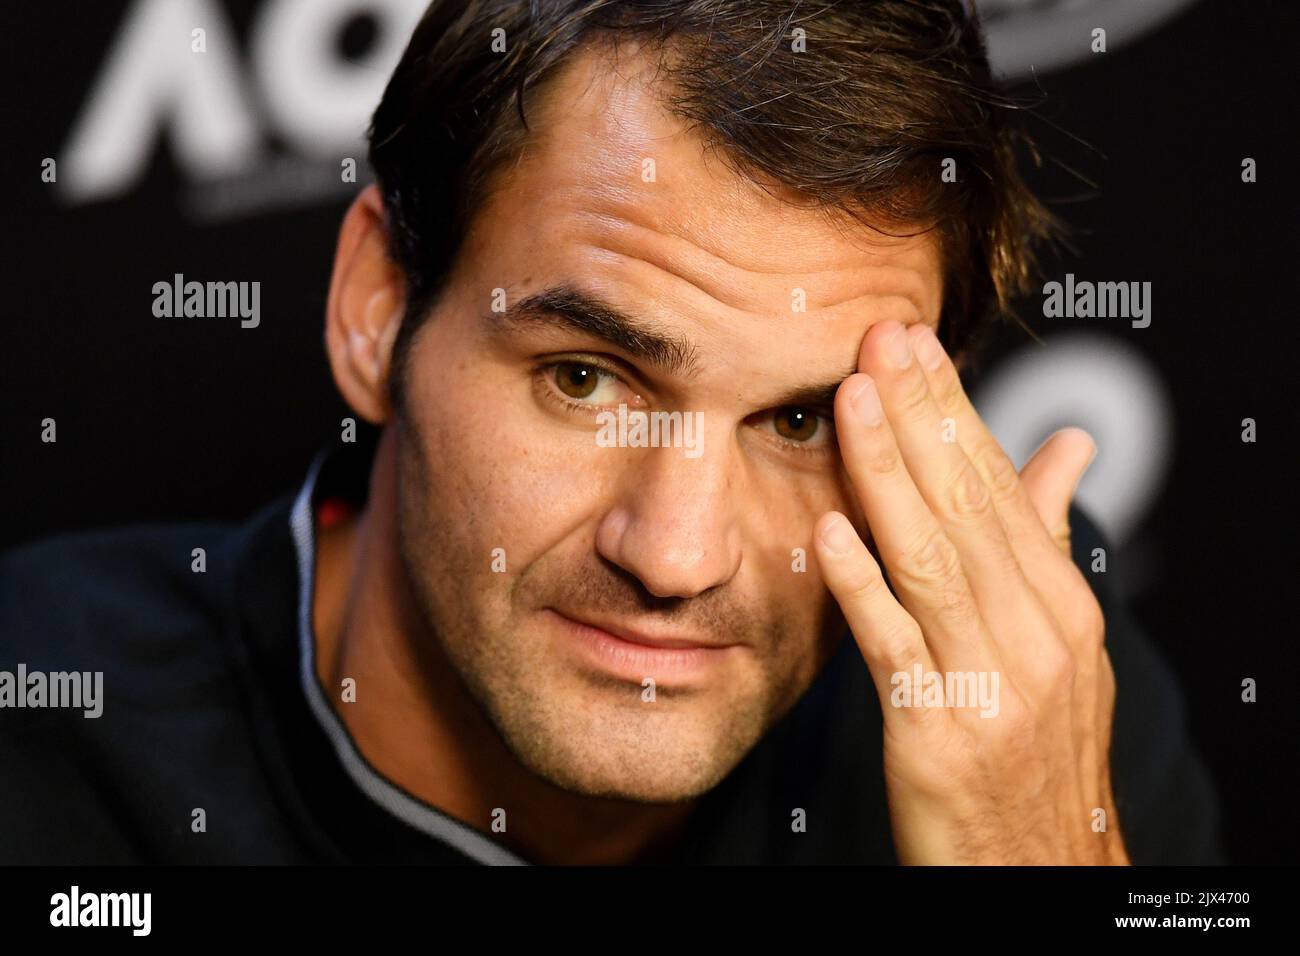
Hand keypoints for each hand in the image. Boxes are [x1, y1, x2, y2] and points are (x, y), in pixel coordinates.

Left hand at [812, 320, 1126, 864]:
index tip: (914, 343)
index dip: (953, 410)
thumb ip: (1042, 538)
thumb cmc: (1036, 743)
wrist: (1041, 868)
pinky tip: (831, 528)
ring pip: (933, 561)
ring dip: (889, 476)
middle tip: (879, 338)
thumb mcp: (1057, 638)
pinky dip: (864, 586)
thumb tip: (1066, 446)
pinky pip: (896, 649)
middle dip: (922, 416)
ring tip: (853, 402)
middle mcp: (1035, 636)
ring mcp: (990, 685)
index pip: (999, 486)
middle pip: (968, 506)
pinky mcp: (938, 735)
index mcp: (1059, 604)